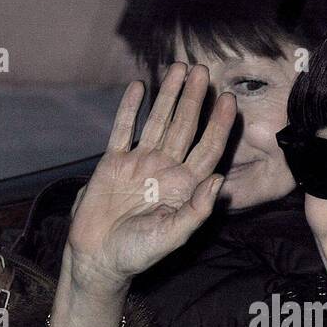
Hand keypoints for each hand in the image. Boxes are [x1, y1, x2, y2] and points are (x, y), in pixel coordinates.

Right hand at [63, 62, 235, 293]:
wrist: (99, 258)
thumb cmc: (138, 253)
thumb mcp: (172, 235)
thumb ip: (197, 210)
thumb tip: (219, 180)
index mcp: (184, 186)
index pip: (207, 148)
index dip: (218, 124)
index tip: (228, 99)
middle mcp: (165, 169)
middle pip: (185, 127)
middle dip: (194, 99)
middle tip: (204, 70)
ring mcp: (139, 163)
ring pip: (157, 121)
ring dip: (168, 96)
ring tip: (178, 68)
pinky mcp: (113, 162)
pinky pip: (123, 129)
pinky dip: (130, 108)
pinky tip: (139, 87)